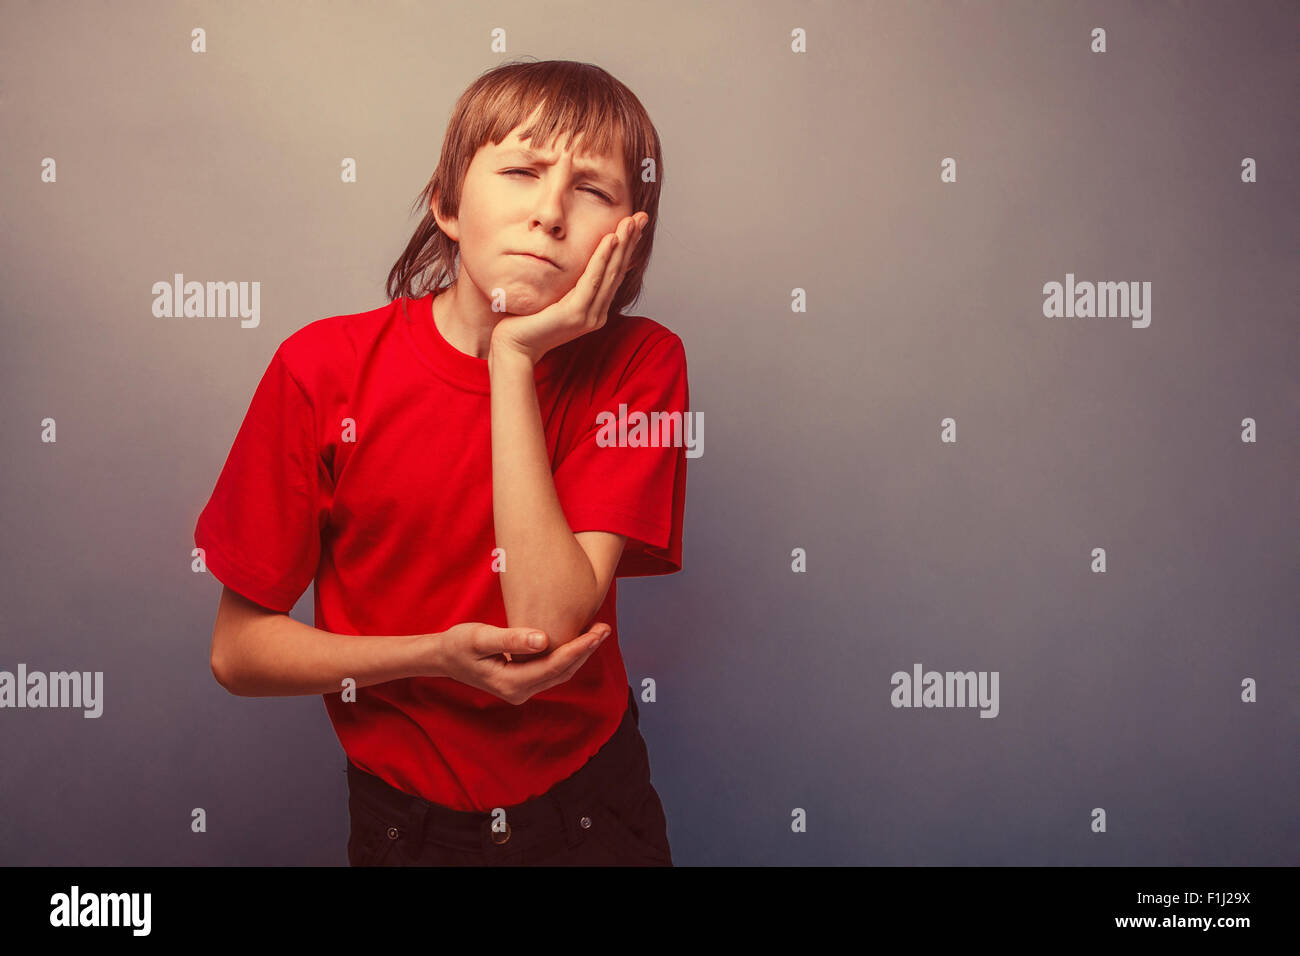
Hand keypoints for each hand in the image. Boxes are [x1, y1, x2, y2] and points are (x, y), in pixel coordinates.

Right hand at [432, 621, 611, 705]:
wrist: (442, 657)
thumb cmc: (458, 644)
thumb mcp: (480, 637)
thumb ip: (512, 638)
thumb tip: (544, 639)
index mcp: (511, 683)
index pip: (554, 666)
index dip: (579, 648)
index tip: (597, 631)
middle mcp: (519, 692)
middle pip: (562, 672)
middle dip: (586, 650)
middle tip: (604, 627)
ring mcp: (521, 690)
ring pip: (560, 673)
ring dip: (579, 654)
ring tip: (597, 632)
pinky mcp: (522, 683)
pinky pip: (551, 671)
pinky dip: (567, 656)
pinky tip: (576, 640)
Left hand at [490, 212, 647, 364]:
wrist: (513, 347)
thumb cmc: (526, 321)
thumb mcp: (552, 297)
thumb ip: (566, 284)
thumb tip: (570, 262)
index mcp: (593, 309)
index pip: (614, 274)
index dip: (626, 249)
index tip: (634, 225)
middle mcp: (596, 313)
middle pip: (617, 271)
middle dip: (630, 242)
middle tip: (641, 217)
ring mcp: (588, 315)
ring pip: (610, 273)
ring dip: (622, 245)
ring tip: (630, 223)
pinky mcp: (575, 314)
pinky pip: (592, 280)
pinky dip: (603, 258)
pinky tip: (611, 240)